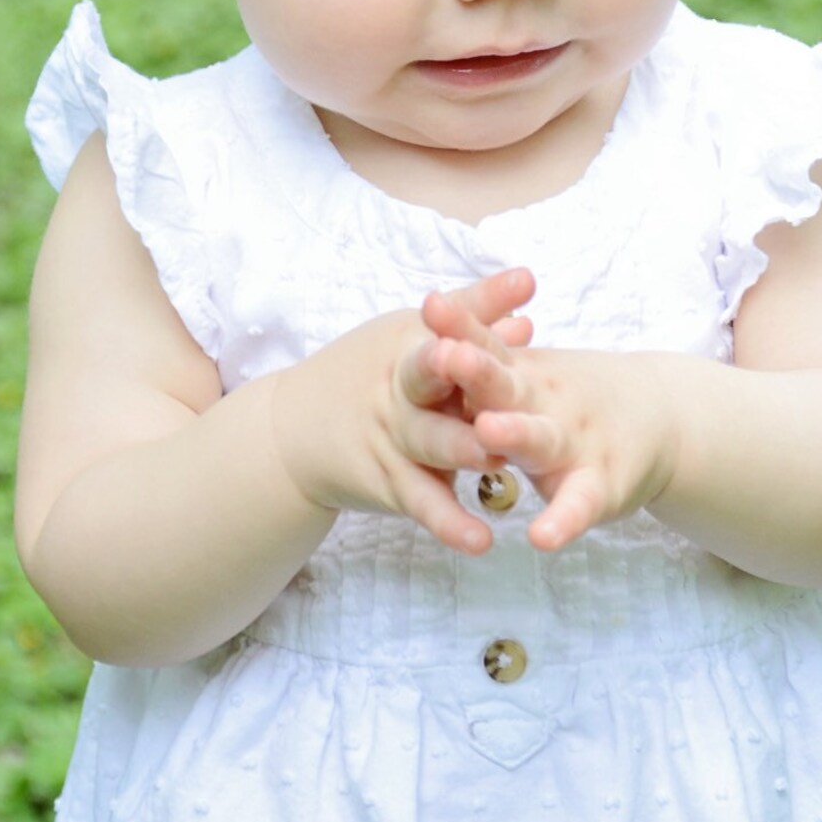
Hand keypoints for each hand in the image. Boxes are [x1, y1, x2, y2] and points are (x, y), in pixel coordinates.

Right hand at [273, 268, 536, 555]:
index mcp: (411, 345)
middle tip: (468, 360)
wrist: (293, 433)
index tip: (518, 290)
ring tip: (496, 457)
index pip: (446, 322)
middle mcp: (399, 389)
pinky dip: (449, 522)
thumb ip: (474, 312)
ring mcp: (393, 437)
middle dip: (445, 368)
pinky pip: (423, 503)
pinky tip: (480, 539)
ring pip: (428, 442)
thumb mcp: (414, 333)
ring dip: (460, 447)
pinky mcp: (391, 483)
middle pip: (423, 377)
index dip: (473, 310)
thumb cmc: (372, 372)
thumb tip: (528, 282)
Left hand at [416, 326, 680, 551]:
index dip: (457, 328)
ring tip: (490, 430)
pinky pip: (578, 504)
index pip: (483, 345)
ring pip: (539, 438)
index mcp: (517, 374)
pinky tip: (542, 538)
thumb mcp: (524, 367)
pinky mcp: (597, 487)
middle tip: (449, 355)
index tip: (430, 305)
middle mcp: (541, 402)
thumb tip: (429, 303)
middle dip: (477, 372)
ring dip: (515, 433)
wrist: (659, 417)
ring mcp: (570, 443)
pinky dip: (562, 520)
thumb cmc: (565, 395)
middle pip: (505, 385)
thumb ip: (482, 344)